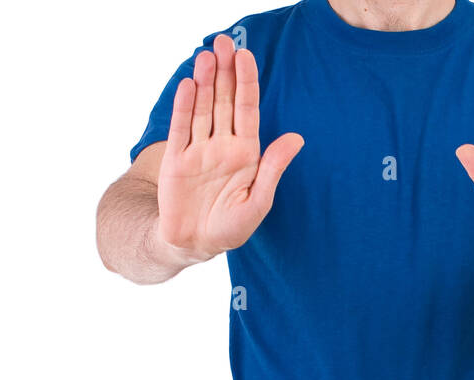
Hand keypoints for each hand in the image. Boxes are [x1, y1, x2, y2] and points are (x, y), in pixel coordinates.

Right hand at [156, 34, 303, 260]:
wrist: (194, 245)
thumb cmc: (230, 228)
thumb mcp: (258, 202)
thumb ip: (273, 168)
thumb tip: (296, 138)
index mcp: (246, 153)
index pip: (247, 110)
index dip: (247, 83)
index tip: (245, 56)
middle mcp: (222, 146)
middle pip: (224, 102)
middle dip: (224, 72)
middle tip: (222, 42)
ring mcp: (198, 150)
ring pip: (202, 109)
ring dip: (204, 83)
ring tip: (206, 56)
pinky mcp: (176, 159)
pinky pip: (181, 128)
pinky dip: (184, 107)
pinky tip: (189, 85)